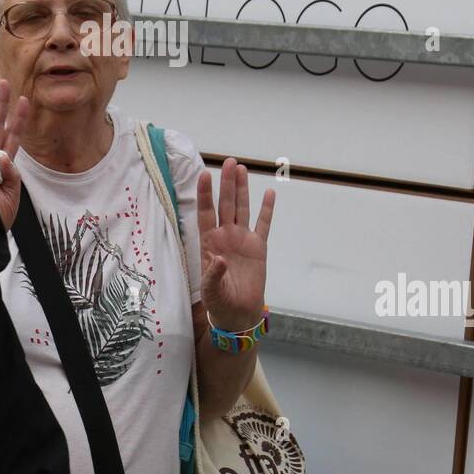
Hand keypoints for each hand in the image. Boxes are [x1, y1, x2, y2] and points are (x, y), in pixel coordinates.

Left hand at [197, 158, 274, 331]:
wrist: (238, 312)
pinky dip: (267, 210)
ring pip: (242, 208)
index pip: (206, 213)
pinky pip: (263, 224)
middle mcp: (225, 236)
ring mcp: (242, 239)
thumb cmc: (219, 301)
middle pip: (226, 204)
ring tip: (241, 169)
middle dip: (227, 183)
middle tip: (229, 161)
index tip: (204, 174)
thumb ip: (213, 274)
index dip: (205, 194)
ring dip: (242, 189)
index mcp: (210, 242)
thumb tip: (217, 259)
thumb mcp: (211, 290)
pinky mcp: (258, 247)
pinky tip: (268, 193)